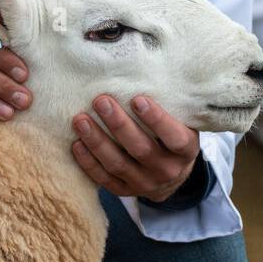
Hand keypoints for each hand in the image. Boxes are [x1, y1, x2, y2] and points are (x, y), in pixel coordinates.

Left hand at [70, 95, 200, 200]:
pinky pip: (104, 178)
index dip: (156, 119)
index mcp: (185, 151)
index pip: (173, 137)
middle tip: (101, 101)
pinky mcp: (126, 191)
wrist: (173, 174)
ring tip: (80, 120)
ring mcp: (145, 183)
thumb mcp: (183, 122)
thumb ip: (170, 105)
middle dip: (118, 124)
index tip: (137, 99)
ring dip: (97, 141)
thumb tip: (144, 71)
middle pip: (140, 149)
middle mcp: (167, 170)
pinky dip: (89, 162)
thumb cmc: (174, 135)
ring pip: (118, 164)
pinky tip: (77, 144)